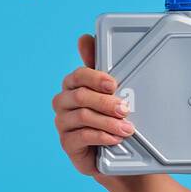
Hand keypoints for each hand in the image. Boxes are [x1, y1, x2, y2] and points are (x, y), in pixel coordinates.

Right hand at [51, 34, 134, 178]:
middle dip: (106, 102)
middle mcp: (64, 103)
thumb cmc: (111, 117)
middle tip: (125, 108)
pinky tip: (114, 138)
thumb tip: (84, 37)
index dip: (95, 77)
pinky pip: (81, 137)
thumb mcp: (110, 92)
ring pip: (82, 117)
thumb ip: (100, 66)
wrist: (116, 154)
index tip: (113, 83)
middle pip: (80, 97)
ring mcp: (63, 124)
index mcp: (73, 86)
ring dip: (107, 121)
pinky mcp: (67, 144)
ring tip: (127, 128)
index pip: (78, 76)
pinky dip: (101, 136)